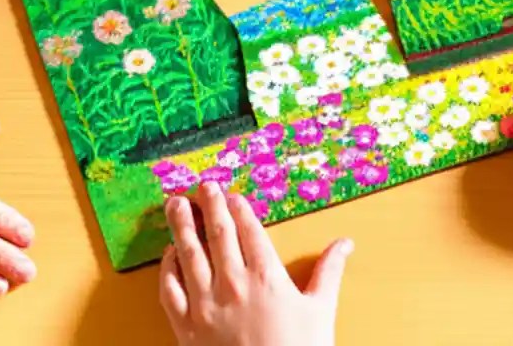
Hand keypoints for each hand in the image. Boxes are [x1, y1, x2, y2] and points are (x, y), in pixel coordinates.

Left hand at [160, 183, 351, 345]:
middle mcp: (233, 283)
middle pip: (218, 234)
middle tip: (203, 187)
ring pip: (189, 254)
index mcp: (266, 276)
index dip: (239, 209)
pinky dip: (167, 268)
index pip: (249, 230)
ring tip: (175, 204)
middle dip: (209, 206)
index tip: (231, 195)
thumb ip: (330, 271)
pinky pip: (169, 289)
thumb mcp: (322, 310)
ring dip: (181, 226)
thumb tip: (346, 243)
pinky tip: (168, 254)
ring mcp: (205, 305)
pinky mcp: (185, 326)